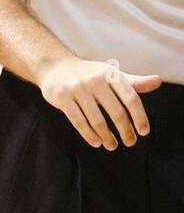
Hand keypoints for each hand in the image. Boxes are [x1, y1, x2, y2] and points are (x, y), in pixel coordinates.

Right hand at [37, 55, 160, 149]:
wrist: (55, 66)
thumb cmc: (90, 75)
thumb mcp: (111, 75)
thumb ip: (134, 82)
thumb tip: (158, 81)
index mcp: (110, 74)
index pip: (130, 98)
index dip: (139, 117)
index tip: (143, 132)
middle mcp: (94, 79)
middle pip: (116, 111)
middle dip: (125, 131)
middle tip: (130, 142)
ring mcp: (77, 88)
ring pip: (97, 120)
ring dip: (107, 137)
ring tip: (112, 145)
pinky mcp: (61, 97)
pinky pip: (78, 121)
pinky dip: (89, 135)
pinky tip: (96, 142)